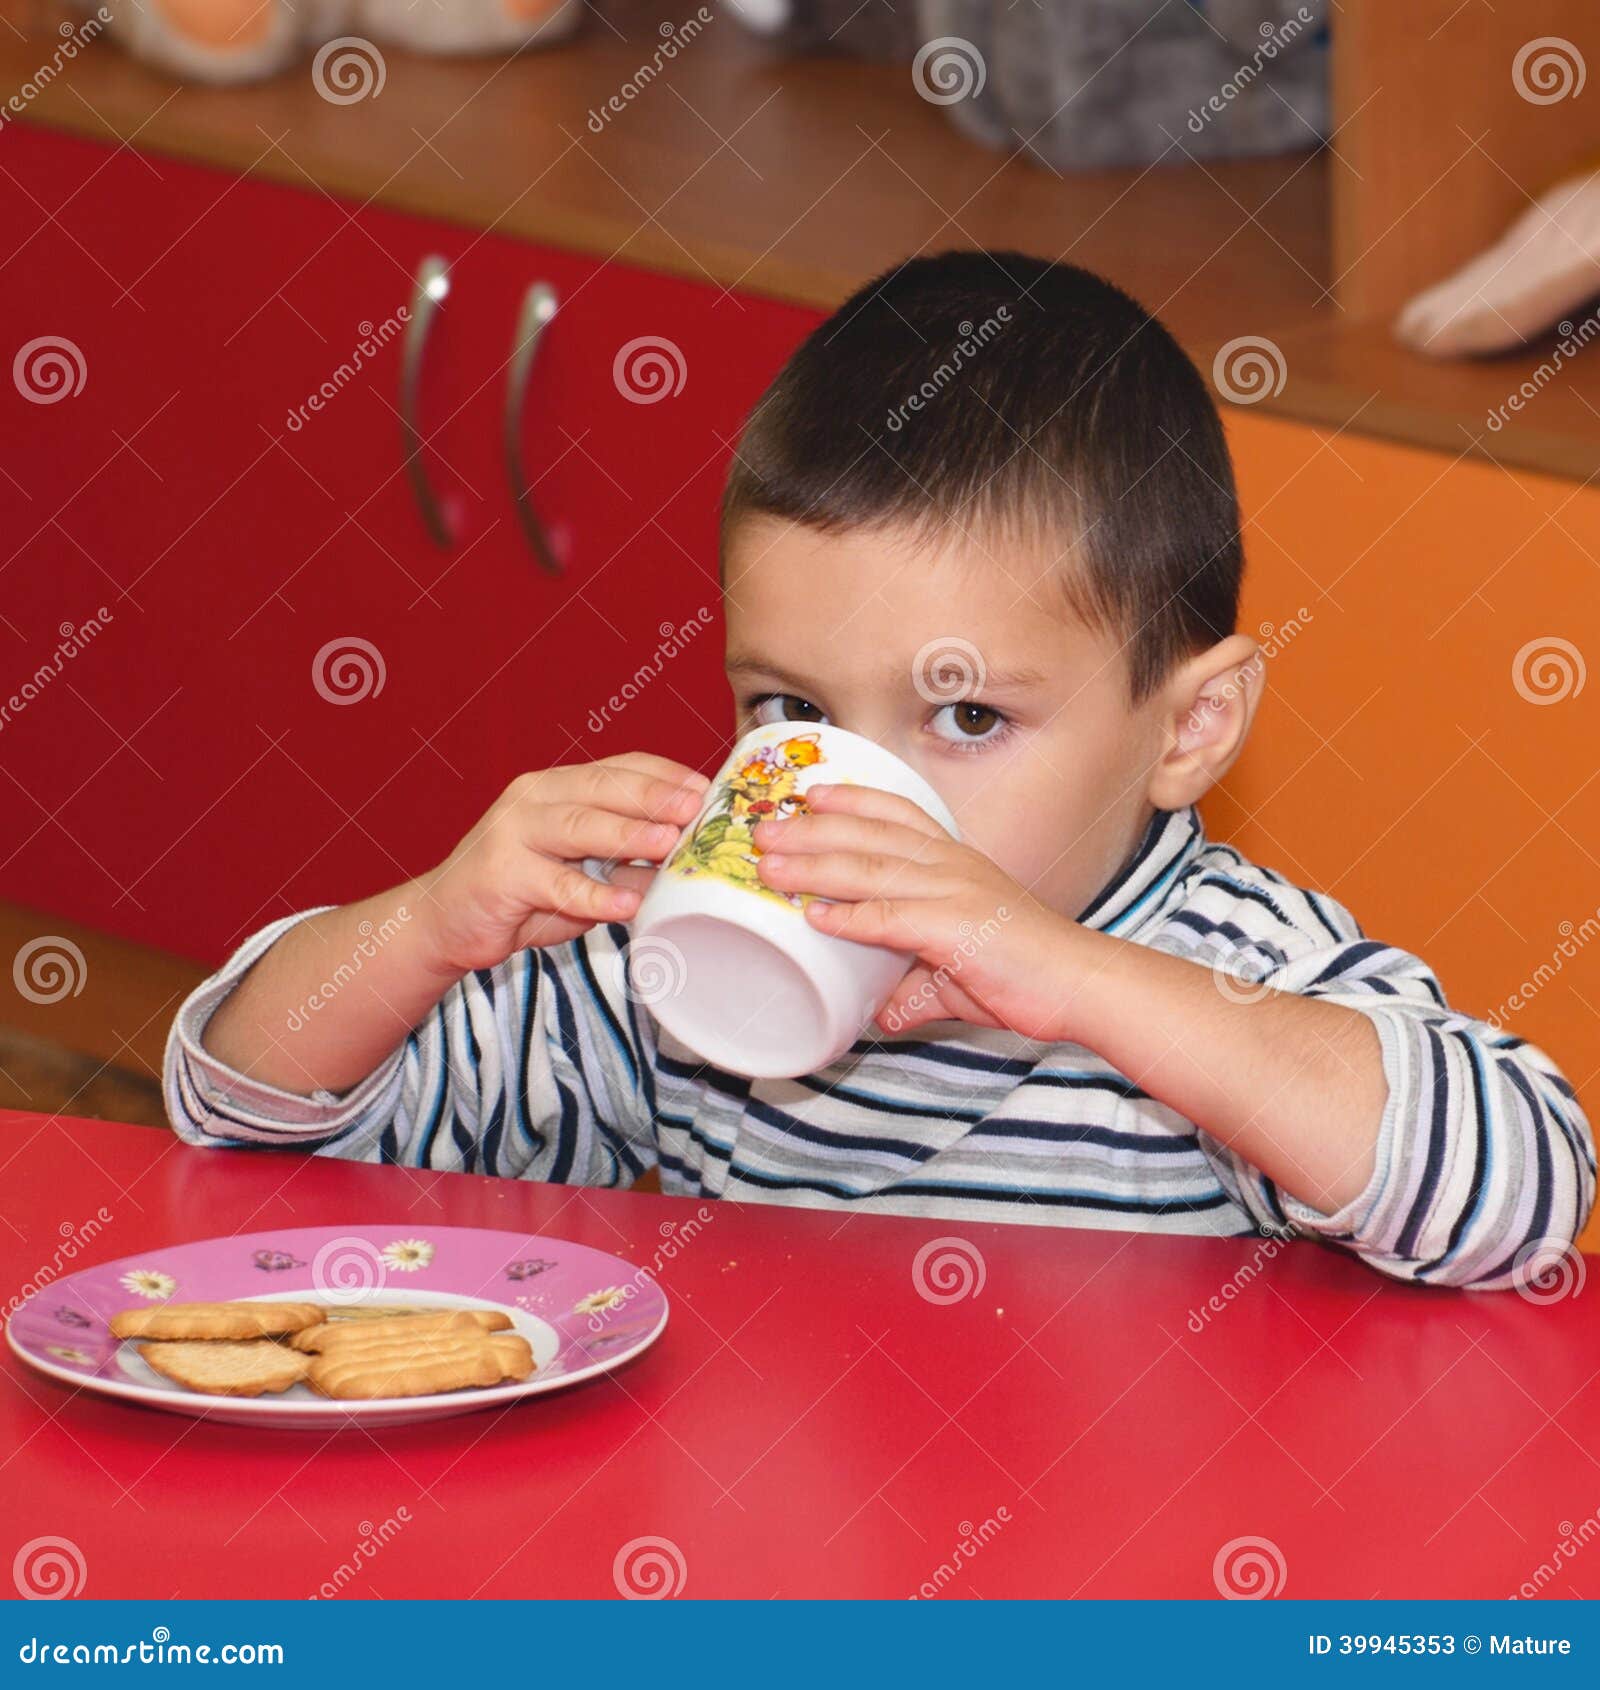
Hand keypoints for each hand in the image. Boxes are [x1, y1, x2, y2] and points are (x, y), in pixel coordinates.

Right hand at [416, 753, 708, 974]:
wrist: (444, 920)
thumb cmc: (520, 891)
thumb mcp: (577, 871)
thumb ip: (620, 862)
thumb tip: (679, 862)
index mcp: (555, 787)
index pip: (617, 768)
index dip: (663, 775)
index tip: (705, 788)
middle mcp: (533, 799)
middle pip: (601, 789)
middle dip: (653, 796)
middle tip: (695, 808)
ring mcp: (512, 833)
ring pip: (579, 827)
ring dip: (628, 835)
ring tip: (669, 844)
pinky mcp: (501, 876)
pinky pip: (556, 885)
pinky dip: (594, 896)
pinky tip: (627, 903)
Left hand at [752, 783, 1083, 1040]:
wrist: (1080, 984)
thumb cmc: (1028, 973)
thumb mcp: (960, 973)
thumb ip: (918, 987)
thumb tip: (885, 1012)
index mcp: (957, 861)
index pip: (898, 814)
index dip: (850, 801)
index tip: (810, 793)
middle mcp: (951, 864)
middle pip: (868, 834)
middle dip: (809, 829)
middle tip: (762, 828)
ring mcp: (952, 892)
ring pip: (869, 868)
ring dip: (811, 865)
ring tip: (767, 865)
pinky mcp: (954, 928)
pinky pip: (890, 918)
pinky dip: (848, 916)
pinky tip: (814, 916)